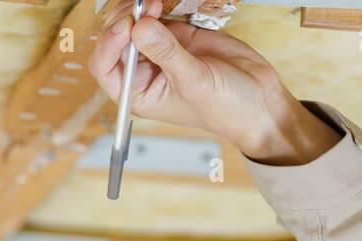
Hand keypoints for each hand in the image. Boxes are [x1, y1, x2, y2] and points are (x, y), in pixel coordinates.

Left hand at [88, 0, 339, 164]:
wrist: (257, 100)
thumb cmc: (224, 108)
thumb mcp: (194, 82)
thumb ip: (167, 53)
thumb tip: (140, 27)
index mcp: (135, 93)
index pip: (104, 66)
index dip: (109, 43)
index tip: (127, 26)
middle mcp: (141, 72)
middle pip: (115, 39)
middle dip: (124, 20)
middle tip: (144, 7)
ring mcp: (158, 50)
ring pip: (134, 24)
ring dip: (139, 9)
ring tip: (154, 3)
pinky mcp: (176, 34)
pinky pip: (158, 16)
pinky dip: (157, 6)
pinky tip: (163, 2)